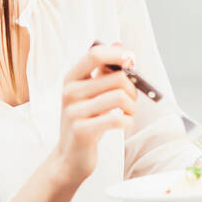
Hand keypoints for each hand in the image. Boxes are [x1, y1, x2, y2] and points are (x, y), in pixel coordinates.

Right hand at [55, 42, 137, 185]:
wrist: (69, 158)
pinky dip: (128, 122)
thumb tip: (118, 44)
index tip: (131, 62)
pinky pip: (118, 119)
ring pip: (120, 97)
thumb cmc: (85, 121)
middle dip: (132, 89)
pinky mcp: (82, 131)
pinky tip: (123, 124)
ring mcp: (74, 112)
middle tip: (131, 100)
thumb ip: (102, 70)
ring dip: (132, 107)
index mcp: (71, 78)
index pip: (95, 54)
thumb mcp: (89, 93)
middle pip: (116, 78)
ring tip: (128, 114)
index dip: (118, 55)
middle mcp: (70, 92)